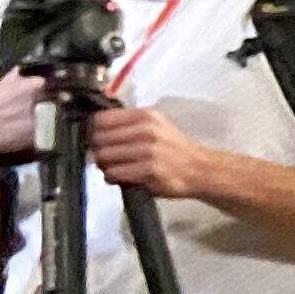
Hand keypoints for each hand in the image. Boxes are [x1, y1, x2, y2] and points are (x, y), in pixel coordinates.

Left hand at [87, 106, 210, 200]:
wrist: (199, 169)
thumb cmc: (175, 149)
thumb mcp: (157, 126)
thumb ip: (130, 124)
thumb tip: (96, 130)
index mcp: (146, 116)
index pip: (102, 119)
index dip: (95, 131)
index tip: (98, 139)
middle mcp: (147, 130)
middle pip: (99, 138)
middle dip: (97, 149)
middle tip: (104, 156)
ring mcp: (148, 151)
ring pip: (104, 156)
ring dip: (103, 165)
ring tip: (111, 167)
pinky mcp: (149, 170)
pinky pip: (114, 173)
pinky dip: (111, 177)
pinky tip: (118, 177)